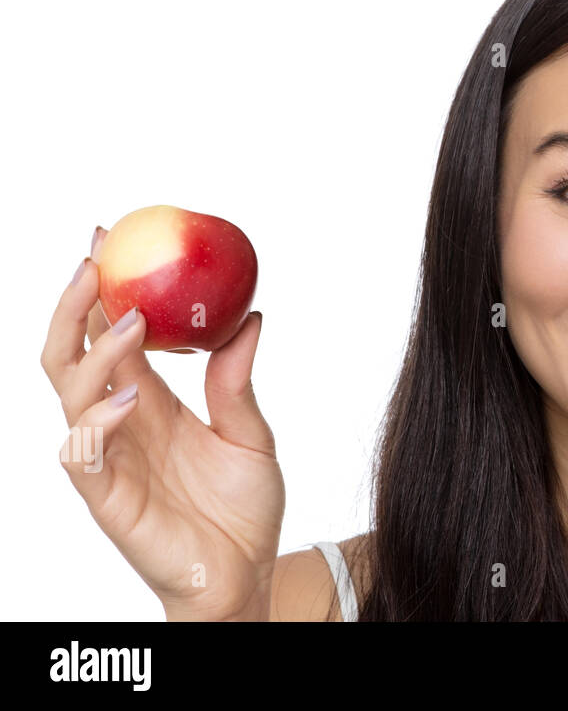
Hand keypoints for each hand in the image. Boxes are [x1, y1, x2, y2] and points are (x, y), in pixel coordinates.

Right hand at [41, 227, 285, 619]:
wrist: (246, 575)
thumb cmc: (243, 510)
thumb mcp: (252, 434)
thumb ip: (238, 382)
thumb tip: (251, 317)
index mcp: (150, 400)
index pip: (111, 335)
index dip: (103, 289)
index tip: (107, 238)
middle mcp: (120, 422)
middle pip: (72, 354)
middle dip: (75, 305)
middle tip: (95, 260)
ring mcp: (109, 459)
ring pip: (69, 395)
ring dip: (93, 353)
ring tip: (133, 321)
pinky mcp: (108, 499)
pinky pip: (83, 455)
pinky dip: (99, 422)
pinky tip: (130, 397)